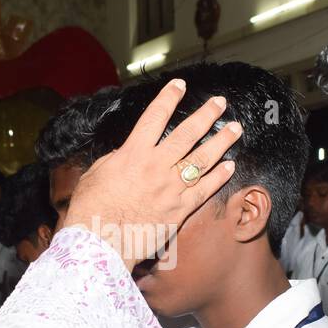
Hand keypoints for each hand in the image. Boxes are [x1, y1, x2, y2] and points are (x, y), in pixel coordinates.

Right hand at [63, 79, 241, 269]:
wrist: (99, 242)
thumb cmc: (91, 209)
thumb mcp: (96, 174)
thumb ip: (116, 159)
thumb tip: (126, 152)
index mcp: (133, 153)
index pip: (154, 117)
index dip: (168, 98)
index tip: (180, 85)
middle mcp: (156, 166)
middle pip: (187, 134)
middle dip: (206, 115)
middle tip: (220, 103)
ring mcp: (170, 188)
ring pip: (202, 159)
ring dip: (221, 142)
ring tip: (236, 129)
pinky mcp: (179, 210)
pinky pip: (205, 189)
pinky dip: (219, 176)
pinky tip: (230, 166)